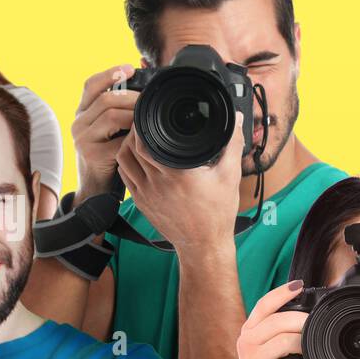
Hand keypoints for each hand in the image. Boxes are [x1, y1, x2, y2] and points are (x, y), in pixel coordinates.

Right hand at [72, 64, 137, 202]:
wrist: (96, 188)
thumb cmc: (109, 156)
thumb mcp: (109, 129)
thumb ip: (118, 110)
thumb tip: (141, 84)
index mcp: (83, 113)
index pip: (91, 85)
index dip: (110, 73)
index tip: (129, 68)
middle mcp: (78, 123)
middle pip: (107, 98)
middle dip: (132, 97)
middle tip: (149, 102)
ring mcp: (83, 139)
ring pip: (112, 115)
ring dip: (134, 116)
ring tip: (147, 121)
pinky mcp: (92, 155)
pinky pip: (118, 140)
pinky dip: (133, 138)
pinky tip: (141, 140)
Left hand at [116, 111, 246, 251]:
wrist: (203, 245)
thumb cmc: (217, 213)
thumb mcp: (230, 176)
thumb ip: (232, 144)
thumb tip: (236, 120)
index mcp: (177, 173)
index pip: (146, 140)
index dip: (144, 123)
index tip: (150, 113)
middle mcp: (157, 182)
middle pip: (131, 147)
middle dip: (135, 130)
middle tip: (144, 121)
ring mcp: (145, 193)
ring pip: (123, 161)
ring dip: (127, 145)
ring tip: (140, 137)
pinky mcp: (140, 202)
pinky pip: (125, 176)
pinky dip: (126, 162)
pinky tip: (136, 157)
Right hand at [231, 279, 312, 358]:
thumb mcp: (263, 348)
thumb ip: (276, 332)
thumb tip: (306, 317)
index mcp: (249, 331)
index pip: (264, 305)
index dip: (282, 293)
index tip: (298, 285)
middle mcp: (248, 341)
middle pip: (279, 321)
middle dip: (302, 321)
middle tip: (316, 327)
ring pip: (286, 342)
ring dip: (306, 345)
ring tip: (313, 350)